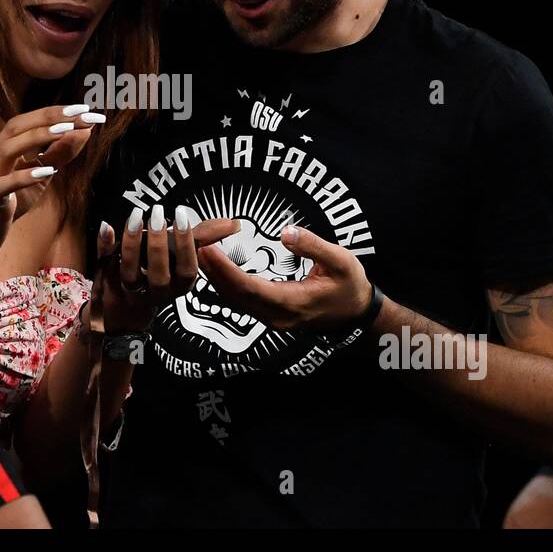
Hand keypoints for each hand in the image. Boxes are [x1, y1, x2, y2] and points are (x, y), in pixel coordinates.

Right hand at [0, 104, 103, 274]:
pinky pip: (4, 184)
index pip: (29, 121)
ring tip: (66, 131)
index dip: (55, 112)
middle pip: (16, 126)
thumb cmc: (9, 199)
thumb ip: (59, 154)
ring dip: (37, 137)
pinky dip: (25, 176)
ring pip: (8, 148)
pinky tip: (47, 172)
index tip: (85, 109)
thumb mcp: (39, 175)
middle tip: (78, 113)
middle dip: (48, 117)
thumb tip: (84, 131)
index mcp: (6, 146)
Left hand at [94, 207, 239, 332]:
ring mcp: (131, 290)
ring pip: (130, 272)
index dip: (185, 244)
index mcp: (178, 284)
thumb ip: (201, 237)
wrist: (124, 308)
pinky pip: (104, 264)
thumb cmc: (159, 271)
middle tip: (158, 213)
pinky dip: (105, 244)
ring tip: (137, 216)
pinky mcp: (107, 282)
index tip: (181, 216)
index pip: (186, 269)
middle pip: (158, 273)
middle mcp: (156, 292)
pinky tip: (107, 226)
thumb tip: (234, 224)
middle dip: (158, 242)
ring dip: (132, 242)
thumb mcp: (181, 256)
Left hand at [196, 225, 372, 332]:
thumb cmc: (350, 285)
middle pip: (235, 296)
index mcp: (293, 302)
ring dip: (215, 278)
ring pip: (235, 301)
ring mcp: (272, 319)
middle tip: (195, 244)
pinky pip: (241, 302)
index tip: (208, 248)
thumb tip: (286, 232)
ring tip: (199, 252)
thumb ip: (313, 246)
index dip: (225, 269)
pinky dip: (225, 284)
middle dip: (212, 271)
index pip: (249, 287)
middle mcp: (277, 316)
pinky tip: (216, 268)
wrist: (356, 314)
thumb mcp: (341, 260)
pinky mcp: (270, 317)